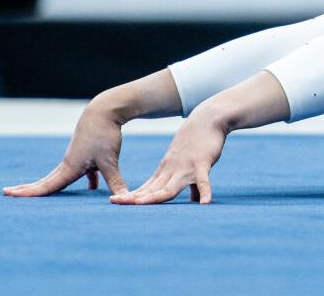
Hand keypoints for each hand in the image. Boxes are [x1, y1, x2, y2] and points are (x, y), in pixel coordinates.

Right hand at [3, 100, 128, 196]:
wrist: (104, 111)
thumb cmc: (104, 135)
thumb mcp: (110, 161)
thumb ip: (115, 182)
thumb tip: (123, 199)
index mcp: (70, 167)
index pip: (46, 186)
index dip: (29, 193)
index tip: (8, 194)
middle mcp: (69, 164)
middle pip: (46, 181)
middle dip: (29, 189)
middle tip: (7, 193)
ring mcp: (76, 158)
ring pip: (61, 176)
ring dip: (51, 185)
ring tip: (39, 191)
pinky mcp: (87, 154)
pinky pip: (81, 171)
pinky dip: (84, 180)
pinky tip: (92, 187)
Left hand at [109, 113, 225, 204]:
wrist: (208, 119)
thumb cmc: (199, 142)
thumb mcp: (190, 164)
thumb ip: (191, 185)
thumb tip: (197, 201)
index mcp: (167, 170)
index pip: (146, 187)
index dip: (132, 195)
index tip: (115, 201)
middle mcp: (173, 170)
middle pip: (152, 189)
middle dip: (134, 197)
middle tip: (115, 201)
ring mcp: (186, 167)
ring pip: (170, 187)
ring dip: (155, 196)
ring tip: (141, 204)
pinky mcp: (202, 164)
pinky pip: (203, 181)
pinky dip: (204, 191)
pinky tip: (204, 203)